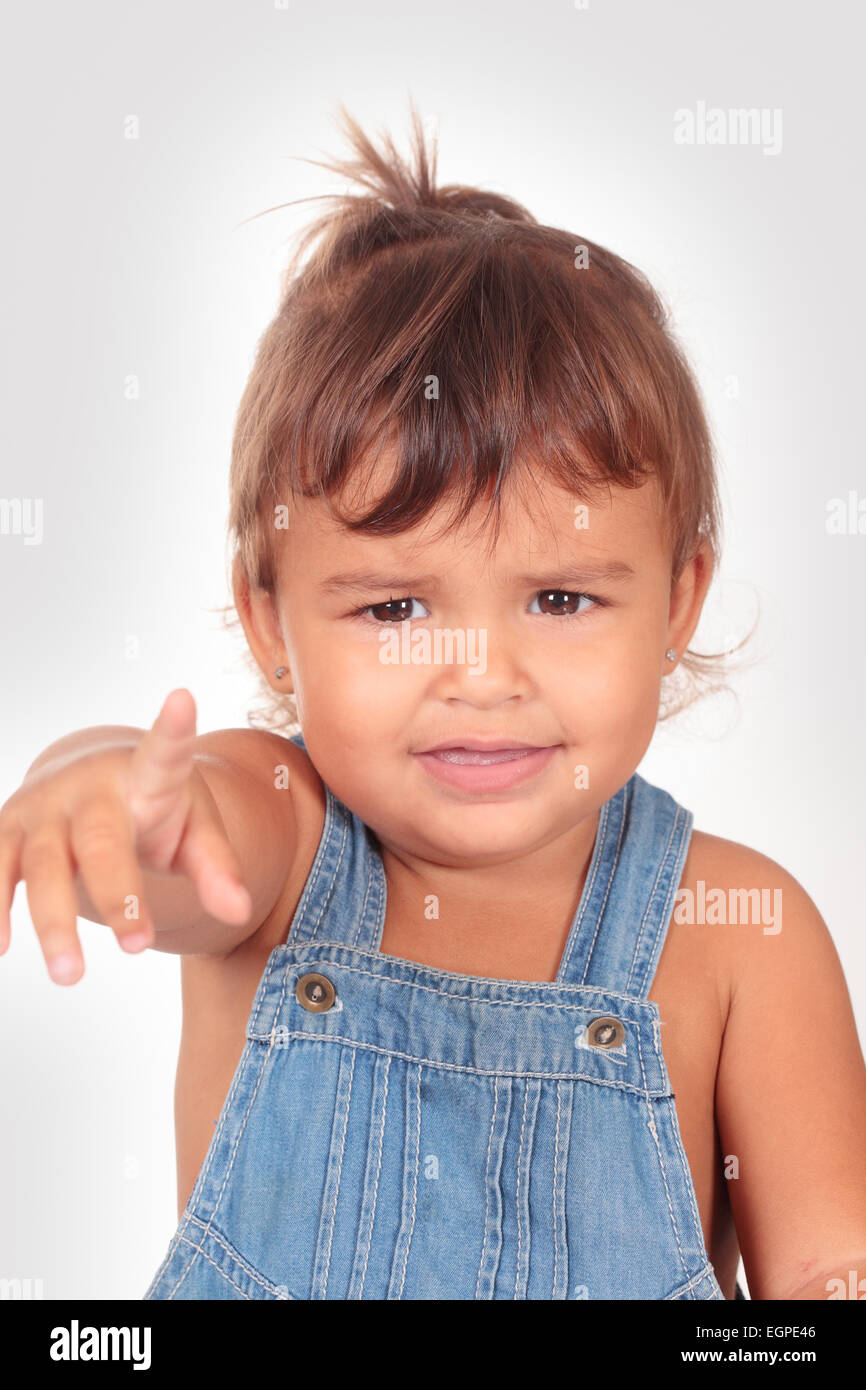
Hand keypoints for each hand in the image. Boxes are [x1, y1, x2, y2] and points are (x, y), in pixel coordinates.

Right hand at [0, 689, 251, 983]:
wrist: (92, 779)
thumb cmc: (154, 807)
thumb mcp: (194, 827)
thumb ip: (218, 867)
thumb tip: (239, 912)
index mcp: (145, 774)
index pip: (164, 752)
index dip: (173, 728)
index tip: (183, 699)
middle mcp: (88, 784)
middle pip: (100, 841)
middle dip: (118, 895)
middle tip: (140, 947)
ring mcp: (43, 806)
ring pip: (42, 863)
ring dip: (52, 921)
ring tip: (69, 976)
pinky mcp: (8, 829)